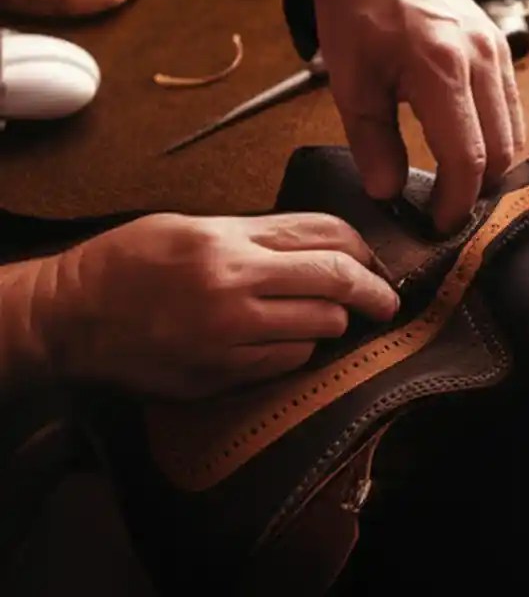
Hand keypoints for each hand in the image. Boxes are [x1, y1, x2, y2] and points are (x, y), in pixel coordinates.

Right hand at [36, 213, 398, 399]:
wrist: (70, 317)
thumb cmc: (127, 265)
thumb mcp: (190, 226)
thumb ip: (257, 235)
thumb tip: (322, 246)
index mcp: (227, 240)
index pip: (324, 236)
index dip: (363, 250)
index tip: (376, 263)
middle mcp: (234, 285)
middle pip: (336, 281)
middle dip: (374, 292)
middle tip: (387, 301)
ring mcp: (229, 335)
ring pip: (321, 328)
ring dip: (330, 324)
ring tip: (318, 319)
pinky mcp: (222, 375)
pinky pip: (288, 362)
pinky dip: (296, 351)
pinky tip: (279, 341)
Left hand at [307, 0, 524, 232]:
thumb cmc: (356, 11)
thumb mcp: (350, 83)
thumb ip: (372, 143)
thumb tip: (389, 193)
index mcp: (443, 68)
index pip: (467, 158)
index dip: (455, 202)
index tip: (438, 226)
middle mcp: (481, 58)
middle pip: (501, 151)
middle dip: (476, 190)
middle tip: (446, 211)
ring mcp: (497, 49)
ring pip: (513, 131)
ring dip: (489, 164)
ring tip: (456, 183)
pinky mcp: (500, 44)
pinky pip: (510, 104)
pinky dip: (494, 133)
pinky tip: (466, 143)